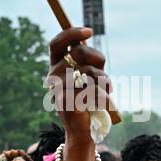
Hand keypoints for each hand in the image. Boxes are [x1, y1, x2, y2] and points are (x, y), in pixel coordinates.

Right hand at [47, 27, 110, 160]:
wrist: (84, 130)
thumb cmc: (88, 100)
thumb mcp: (87, 75)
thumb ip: (85, 58)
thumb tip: (86, 35)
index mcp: (56, 67)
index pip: (57, 42)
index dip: (71, 33)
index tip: (90, 30)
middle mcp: (54, 76)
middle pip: (78, 51)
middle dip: (97, 58)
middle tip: (103, 71)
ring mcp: (59, 89)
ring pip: (90, 71)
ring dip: (104, 80)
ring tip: (106, 91)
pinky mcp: (68, 103)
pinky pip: (94, 90)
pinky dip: (104, 95)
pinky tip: (103, 103)